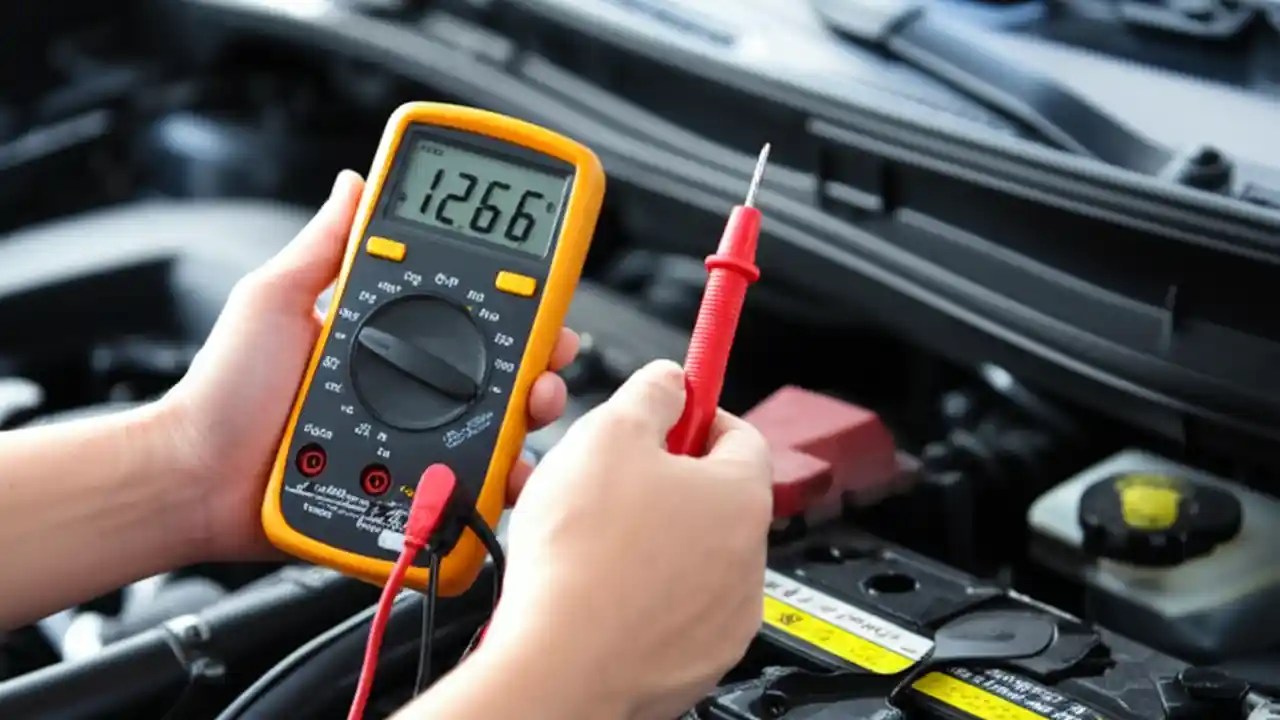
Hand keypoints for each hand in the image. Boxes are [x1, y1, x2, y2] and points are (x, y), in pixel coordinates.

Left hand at [156, 171, 579, 560]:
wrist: (198, 478)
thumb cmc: (226, 393)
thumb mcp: (274, 300)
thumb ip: (323, 247)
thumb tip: (353, 183)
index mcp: (387, 340)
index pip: (466, 315)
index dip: (514, 305)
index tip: (543, 298)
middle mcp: (410, 392)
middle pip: (498, 373)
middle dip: (539, 361)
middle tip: (550, 356)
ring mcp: (414, 442)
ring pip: (498, 430)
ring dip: (532, 418)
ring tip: (534, 409)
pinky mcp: (410, 492)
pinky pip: (469, 490)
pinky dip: (502, 484)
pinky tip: (513, 472)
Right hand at [477, 360, 773, 719]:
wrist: (560, 666)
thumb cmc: (584, 560)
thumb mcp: (609, 434)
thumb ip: (650, 394)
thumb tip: (669, 380)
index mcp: (740, 495)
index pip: (740, 433)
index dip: (696, 415)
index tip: (667, 413)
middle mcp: (747, 559)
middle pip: (711, 497)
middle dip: (661, 481)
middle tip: (609, 480)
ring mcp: (723, 616)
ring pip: (688, 556)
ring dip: (649, 539)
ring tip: (590, 539)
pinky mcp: (693, 661)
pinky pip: (672, 610)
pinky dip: (641, 594)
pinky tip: (596, 587)